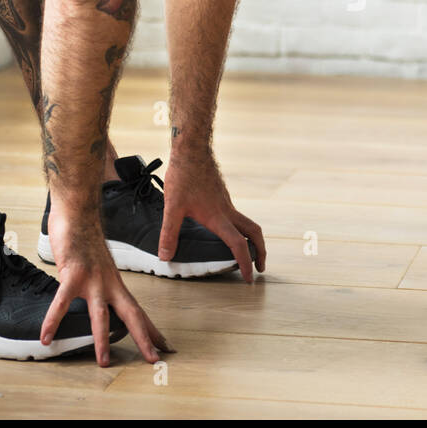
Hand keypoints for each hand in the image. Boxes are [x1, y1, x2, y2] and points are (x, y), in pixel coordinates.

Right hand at [41, 197, 172, 365]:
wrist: (78, 211)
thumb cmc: (85, 238)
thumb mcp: (99, 265)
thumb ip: (100, 283)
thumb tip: (99, 298)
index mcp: (116, 283)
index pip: (138, 311)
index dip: (152, 329)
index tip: (165, 346)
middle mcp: (109, 283)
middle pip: (131, 315)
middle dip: (145, 338)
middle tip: (154, 359)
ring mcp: (92, 279)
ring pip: (100, 315)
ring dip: (103, 340)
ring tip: (104, 363)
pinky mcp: (72, 273)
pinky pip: (61, 302)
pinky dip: (52, 321)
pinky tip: (46, 338)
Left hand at [160, 148, 265, 282]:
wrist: (192, 149)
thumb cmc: (184, 175)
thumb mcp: (173, 206)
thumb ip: (169, 233)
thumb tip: (166, 256)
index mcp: (218, 217)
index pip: (237, 245)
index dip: (245, 263)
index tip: (249, 277)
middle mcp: (227, 210)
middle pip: (254, 233)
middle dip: (260, 251)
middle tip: (260, 266)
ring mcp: (226, 201)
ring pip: (246, 222)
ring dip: (250, 238)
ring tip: (244, 251)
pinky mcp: (221, 194)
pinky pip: (235, 213)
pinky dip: (238, 226)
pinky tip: (222, 227)